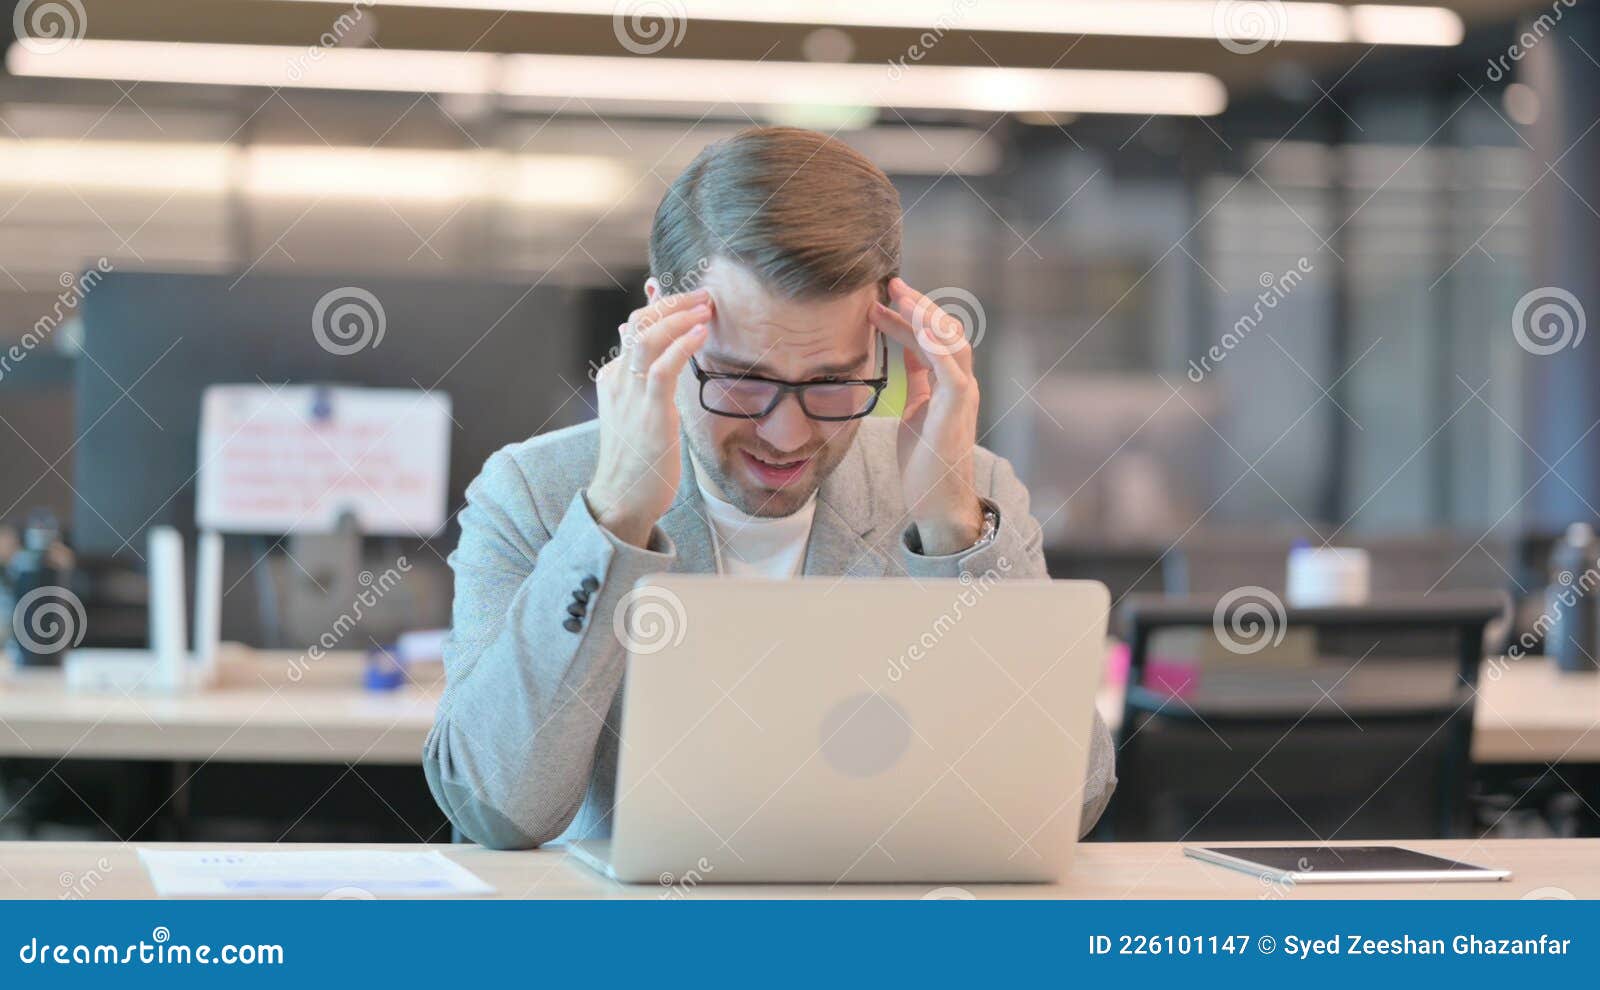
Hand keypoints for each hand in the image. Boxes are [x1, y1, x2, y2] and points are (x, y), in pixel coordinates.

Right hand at [587, 288, 710, 546]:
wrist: (623, 498)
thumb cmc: (636, 460)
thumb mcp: (636, 412)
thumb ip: (640, 380)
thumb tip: (636, 348)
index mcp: (614, 377)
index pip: (634, 327)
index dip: (660, 305)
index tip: (686, 294)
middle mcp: (618, 379)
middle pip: (639, 323)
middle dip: (672, 302)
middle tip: (703, 294)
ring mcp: (631, 394)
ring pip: (648, 337)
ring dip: (679, 315)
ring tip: (706, 306)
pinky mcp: (649, 412)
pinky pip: (662, 368)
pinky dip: (681, 345)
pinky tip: (701, 333)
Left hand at [869, 277, 983, 554]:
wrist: (938, 503)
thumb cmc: (926, 461)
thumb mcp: (915, 409)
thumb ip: (915, 378)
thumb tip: (903, 347)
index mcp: (948, 383)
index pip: (932, 337)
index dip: (909, 315)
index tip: (882, 297)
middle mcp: (960, 384)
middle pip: (946, 331)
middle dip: (919, 305)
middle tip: (890, 283)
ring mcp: (962, 397)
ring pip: (952, 343)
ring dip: (926, 316)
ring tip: (900, 296)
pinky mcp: (956, 413)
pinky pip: (952, 372)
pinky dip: (938, 347)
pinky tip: (919, 328)